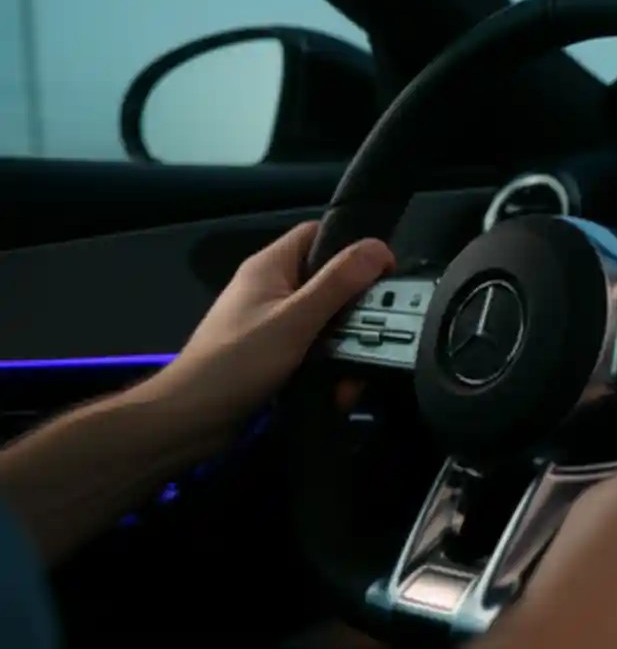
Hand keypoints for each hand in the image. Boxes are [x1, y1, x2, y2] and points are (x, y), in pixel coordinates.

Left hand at [142, 221, 393, 430]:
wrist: (191, 419)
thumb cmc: (239, 361)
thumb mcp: (296, 319)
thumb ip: (338, 283)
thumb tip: (379, 248)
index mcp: (270, 266)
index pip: (319, 235)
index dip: (353, 248)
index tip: (386, 274)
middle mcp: (271, 290)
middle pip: (329, 284)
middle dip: (355, 314)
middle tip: (379, 334)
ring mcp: (272, 324)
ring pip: (326, 325)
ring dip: (345, 351)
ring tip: (355, 378)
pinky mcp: (274, 357)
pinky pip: (313, 353)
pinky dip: (329, 371)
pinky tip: (337, 393)